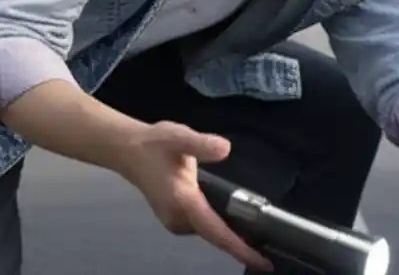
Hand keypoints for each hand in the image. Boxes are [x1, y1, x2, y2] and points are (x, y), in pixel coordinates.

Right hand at [117, 121, 273, 271]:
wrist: (129, 150)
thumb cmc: (155, 143)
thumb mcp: (179, 136)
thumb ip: (201, 143)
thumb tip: (224, 149)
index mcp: (183, 201)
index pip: (215, 230)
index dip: (239, 247)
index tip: (261, 262)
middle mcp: (178, 217)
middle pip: (215, 236)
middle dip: (242, 246)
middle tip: (270, 252)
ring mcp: (175, 221)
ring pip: (210, 233)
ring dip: (231, 237)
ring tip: (260, 240)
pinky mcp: (175, 219)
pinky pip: (203, 227)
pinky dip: (220, 229)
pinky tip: (237, 224)